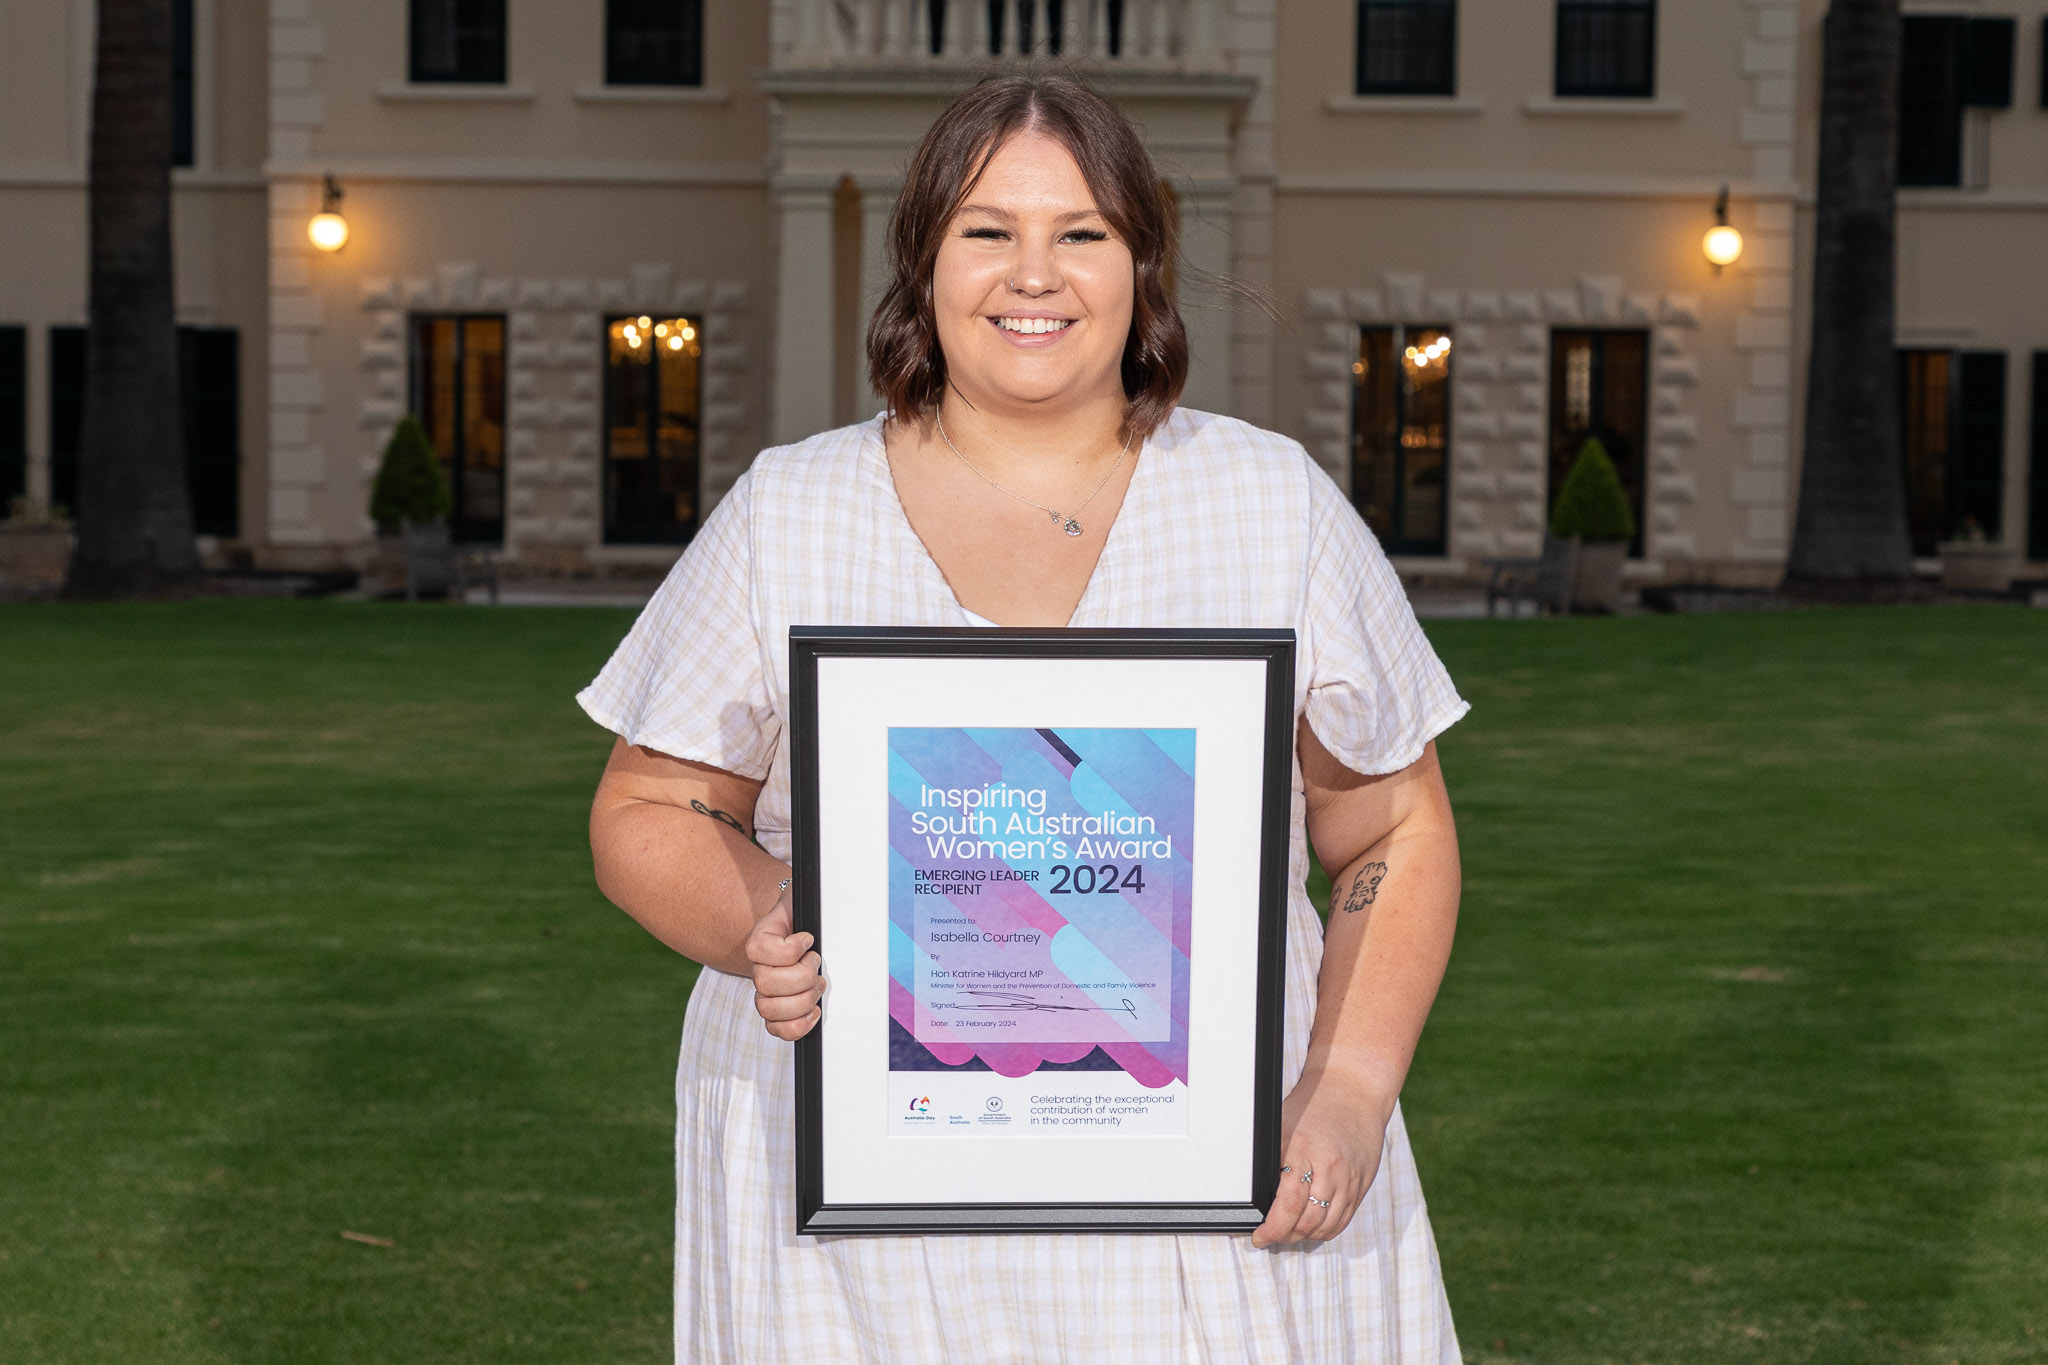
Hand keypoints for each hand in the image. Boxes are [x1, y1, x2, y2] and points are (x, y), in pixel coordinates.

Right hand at [744, 888, 822, 1040]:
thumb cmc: (807, 916)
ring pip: (768, 1009)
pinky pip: (775, 1029)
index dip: (788, 949)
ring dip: (802, 1001)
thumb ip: (812, 898)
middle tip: (817, 965)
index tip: (809, 938)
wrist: (803, 930)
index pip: (760, 949)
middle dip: (801, 977)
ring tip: (818, 986)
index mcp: (762, 939)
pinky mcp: (777, 1011)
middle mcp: (759, 967)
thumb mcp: (806, 900)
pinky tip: (814, 1012)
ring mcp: (765, 991)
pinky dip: (797, 1026)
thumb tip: (834, 894)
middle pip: (765, 983)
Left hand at [1250, 1065, 1392, 1248]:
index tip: (1260, 1237)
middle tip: (1271, 1236)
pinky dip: (1326, 1230)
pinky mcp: (1362, 1185)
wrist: (1354, 1092)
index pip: (1288, 1206)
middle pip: (1308, 1222)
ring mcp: (1350, 1180)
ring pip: (1327, 1227)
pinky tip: (1312, 1227)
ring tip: (1289, 1233)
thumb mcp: (1282, 1129)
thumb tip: (1257, 1197)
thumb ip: (1273, 1163)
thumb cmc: (1313, 1107)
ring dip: (1305, 1236)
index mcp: (1305, 1153)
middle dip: (1285, 1236)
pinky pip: (1344, 1220)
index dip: (1272, 1229)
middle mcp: (1331, 1170)